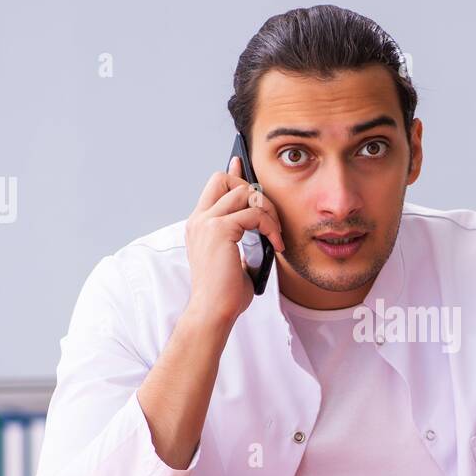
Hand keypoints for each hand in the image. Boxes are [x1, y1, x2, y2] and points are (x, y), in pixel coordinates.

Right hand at [183, 155, 285, 330]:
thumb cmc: (225, 293)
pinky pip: (253, 214)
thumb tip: (260, 226)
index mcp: (200, 225)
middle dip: (253, 192)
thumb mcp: (235, 259)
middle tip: (269, 219)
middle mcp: (199, 220)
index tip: (241, 164)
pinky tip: (276, 244)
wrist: (214, 311)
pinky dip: (270, 226)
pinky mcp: (219, 231)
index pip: (215, 186)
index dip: (232, 174)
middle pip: (225, 179)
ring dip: (267, 211)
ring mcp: (207, 223)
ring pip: (243, 194)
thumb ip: (241, 238)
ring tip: (275, 234)